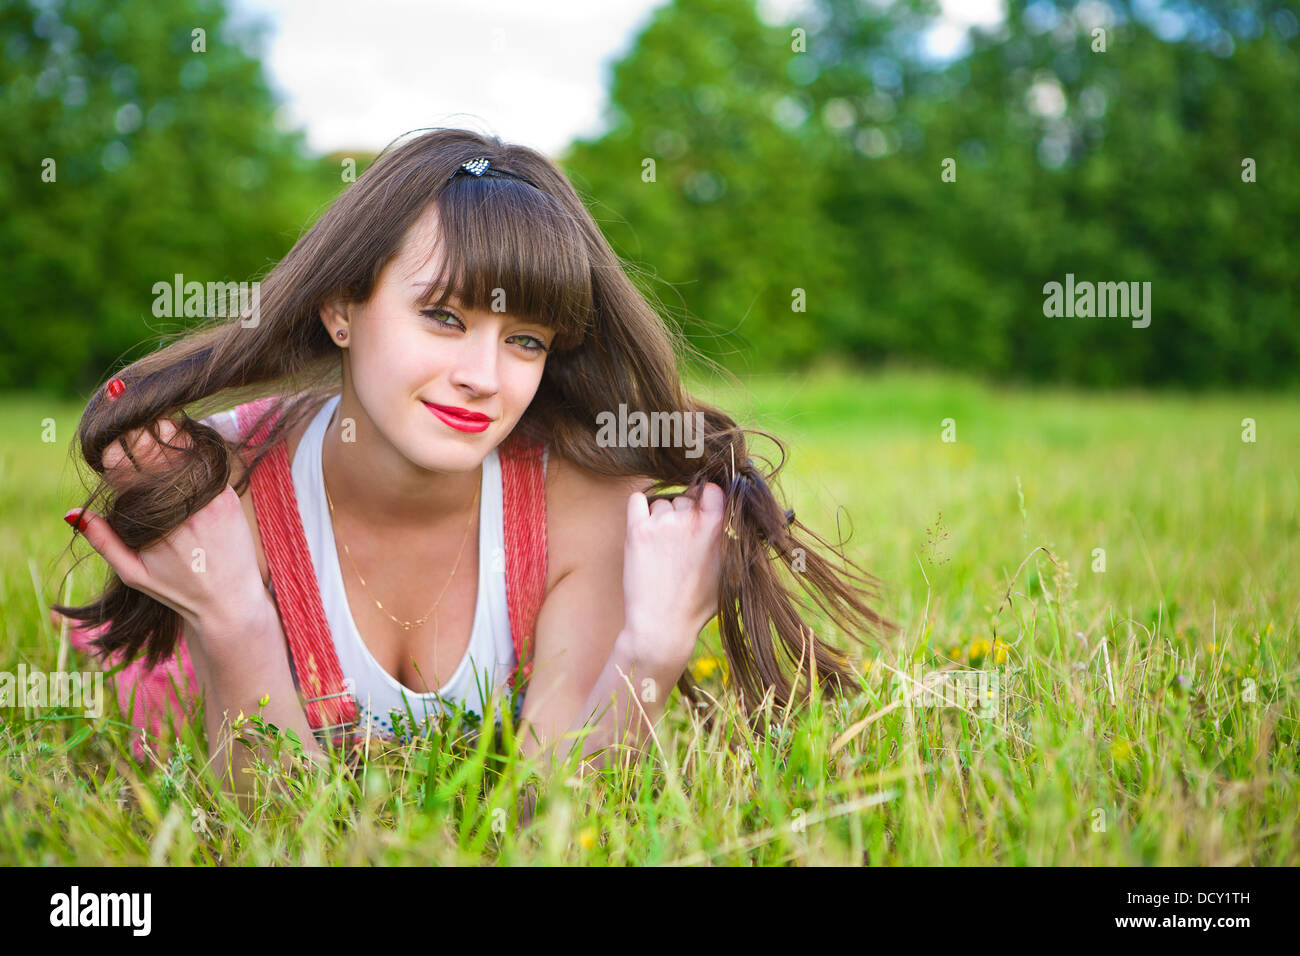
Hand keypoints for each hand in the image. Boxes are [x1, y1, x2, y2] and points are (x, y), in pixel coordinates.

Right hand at [65, 419, 264, 633]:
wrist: (231, 601)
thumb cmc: (178, 589)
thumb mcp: (133, 571)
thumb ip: (103, 540)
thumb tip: (72, 512)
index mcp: (150, 523)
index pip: (124, 470)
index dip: (116, 451)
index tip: (114, 447)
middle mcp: (180, 509)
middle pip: (153, 453)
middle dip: (141, 438)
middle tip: (134, 434)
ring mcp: (209, 500)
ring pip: (182, 452)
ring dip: (167, 439)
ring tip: (157, 437)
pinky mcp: (229, 497)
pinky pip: (208, 463)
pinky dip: (193, 453)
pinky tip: (183, 453)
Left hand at [620, 482, 725, 667]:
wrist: (662, 627)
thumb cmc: (696, 605)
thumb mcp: (728, 572)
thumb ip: (730, 540)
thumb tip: (738, 519)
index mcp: (717, 527)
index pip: (712, 490)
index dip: (706, 499)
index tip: (702, 511)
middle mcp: (689, 520)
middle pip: (685, 498)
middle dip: (684, 514)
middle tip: (680, 543)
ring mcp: (662, 523)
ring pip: (662, 503)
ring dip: (662, 518)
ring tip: (662, 548)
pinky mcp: (637, 530)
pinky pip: (636, 500)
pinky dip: (639, 508)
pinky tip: (643, 527)